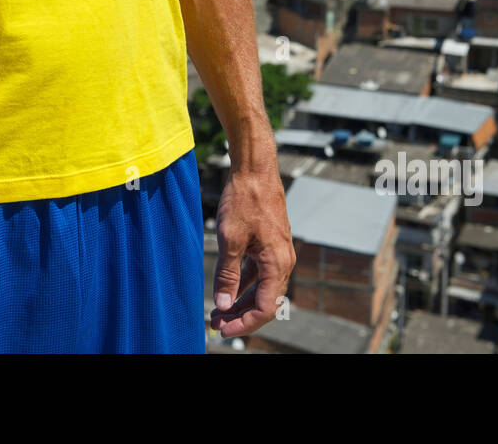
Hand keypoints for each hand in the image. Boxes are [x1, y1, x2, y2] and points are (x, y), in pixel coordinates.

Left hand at [210, 164, 295, 338]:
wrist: (254, 168)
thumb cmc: (244, 199)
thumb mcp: (230, 239)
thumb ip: (227, 274)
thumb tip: (223, 305)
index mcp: (278, 262)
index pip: (266, 307)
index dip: (245, 323)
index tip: (222, 329)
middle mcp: (282, 260)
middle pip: (265, 301)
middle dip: (240, 316)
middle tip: (215, 324)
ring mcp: (276, 252)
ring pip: (261, 287)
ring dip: (240, 301)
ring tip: (218, 312)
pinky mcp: (268, 244)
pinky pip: (258, 272)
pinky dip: (242, 284)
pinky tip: (227, 291)